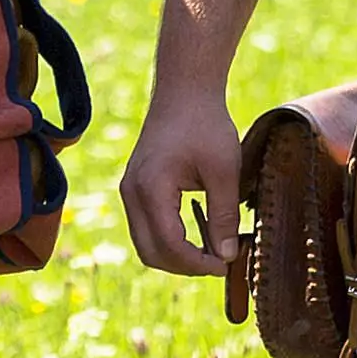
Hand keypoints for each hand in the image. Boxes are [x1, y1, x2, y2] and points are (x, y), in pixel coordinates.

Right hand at [115, 85, 245, 278]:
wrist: (184, 92)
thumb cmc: (205, 124)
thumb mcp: (224, 171)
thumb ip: (224, 216)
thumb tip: (227, 256)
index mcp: (151, 188)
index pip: (169, 245)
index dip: (197, 263)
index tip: (225, 264)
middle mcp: (132, 193)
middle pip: (151, 252)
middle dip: (185, 266)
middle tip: (220, 262)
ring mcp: (129, 191)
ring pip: (146, 244)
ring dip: (177, 255)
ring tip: (212, 249)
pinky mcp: (135, 188)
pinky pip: (146, 228)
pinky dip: (170, 239)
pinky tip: (199, 232)